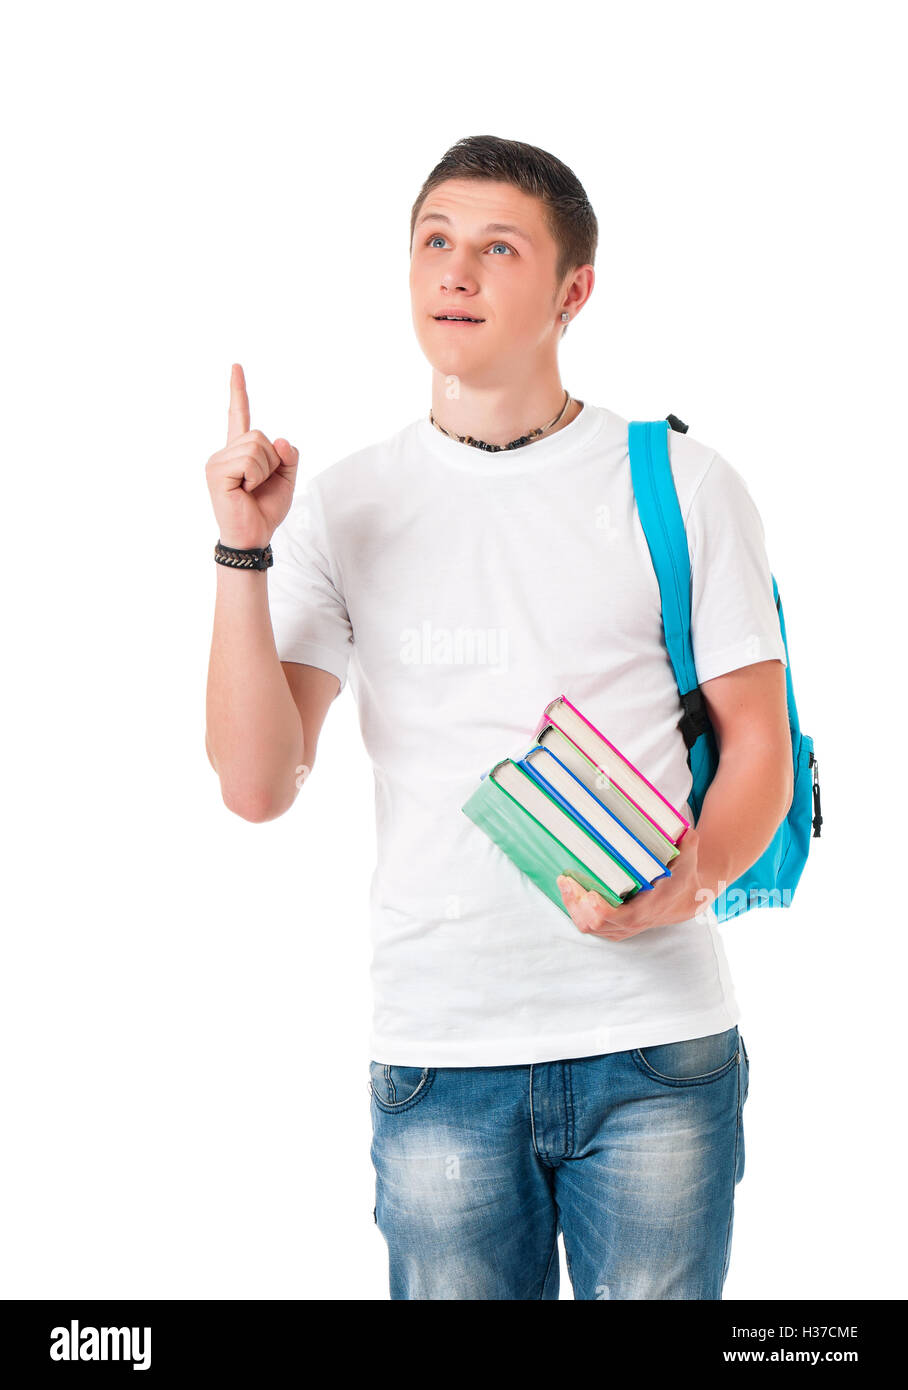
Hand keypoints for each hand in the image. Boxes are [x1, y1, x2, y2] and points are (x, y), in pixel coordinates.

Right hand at [205, 363, 298, 550]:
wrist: (254, 536)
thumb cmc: (265, 510)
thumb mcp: (286, 479)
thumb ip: (287, 455)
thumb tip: (278, 440)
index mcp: (239, 451)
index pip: (239, 415)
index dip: (238, 391)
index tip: (236, 367)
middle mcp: (224, 452)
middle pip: (260, 435)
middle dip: (271, 461)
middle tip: (259, 484)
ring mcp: (217, 461)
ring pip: (256, 446)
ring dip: (264, 470)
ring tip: (251, 489)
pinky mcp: (217, 471)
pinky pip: (250, 461)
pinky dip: (256, 477)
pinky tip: (244, 491)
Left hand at [557, 825, 708, 939]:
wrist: (685, 899)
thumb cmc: (682, 875)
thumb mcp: (688, 858)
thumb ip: (687, 844)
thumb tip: (684, 829)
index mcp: (651, 906)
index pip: (624, 917)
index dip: (603, 910)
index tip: (590, 894)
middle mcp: (636, 922)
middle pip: (597, 923)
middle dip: (578, 904)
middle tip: (567, 880)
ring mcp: (624, 927)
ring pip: (590, 926)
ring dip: (573, 907)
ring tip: (565, 883)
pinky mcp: (616, 928)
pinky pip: (590, 927)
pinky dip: (577, 912)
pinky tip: (570, 893)